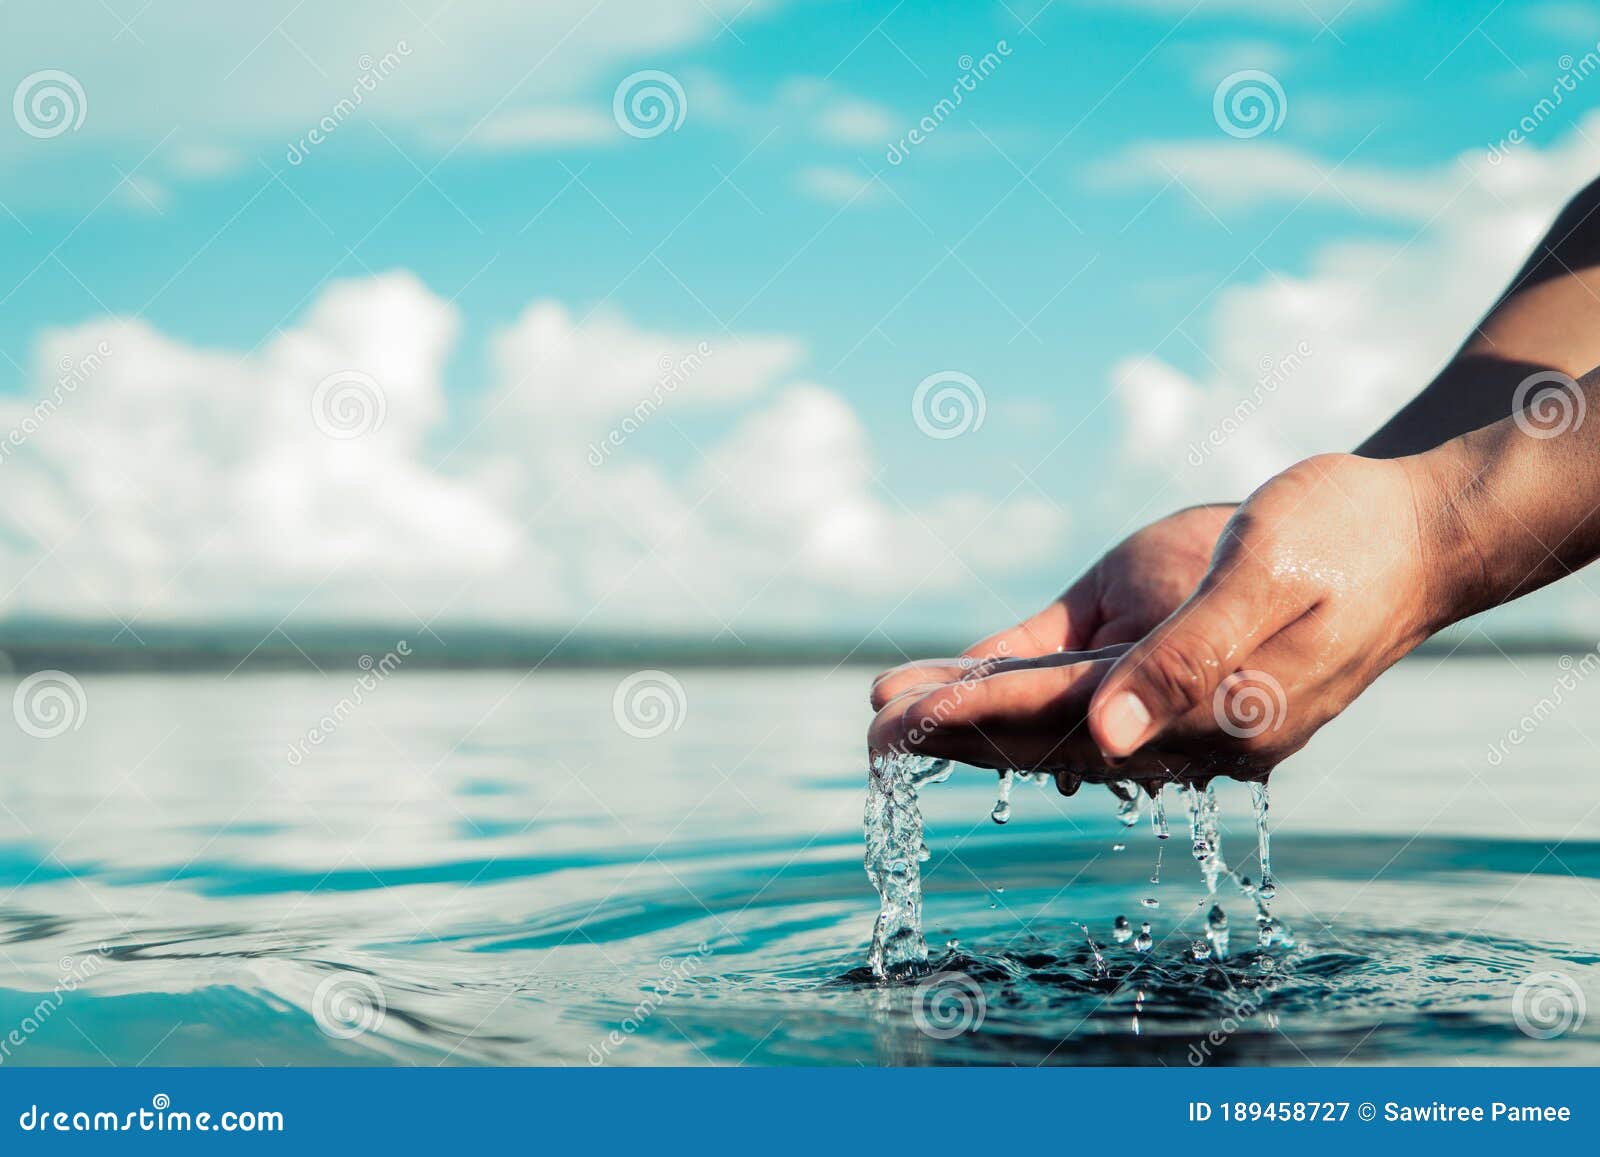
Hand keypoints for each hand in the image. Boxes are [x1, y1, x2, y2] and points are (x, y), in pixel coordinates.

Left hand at [872, 453, 1455, 780]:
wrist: (1412, 531)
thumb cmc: (1343, 535)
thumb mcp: (1265, 577)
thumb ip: (1189, 659)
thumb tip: (1108, 742)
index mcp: (1212, 710)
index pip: (1069, 719)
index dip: (979, 719)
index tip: (900, 723)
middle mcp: (1194, 731)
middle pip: (1053, 737)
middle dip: (959, 735)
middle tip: (870, 737)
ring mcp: (1192, 716)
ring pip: (1064, 724)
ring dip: (978, 722)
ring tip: (893, 717)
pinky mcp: (1186, 685)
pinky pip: (1093, 695)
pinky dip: (1024, 695)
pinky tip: (967, 692)